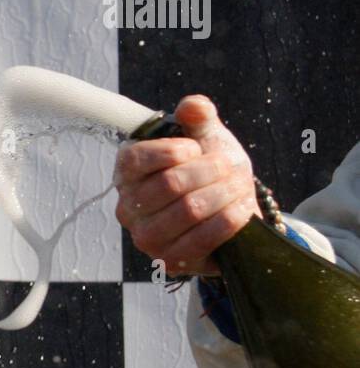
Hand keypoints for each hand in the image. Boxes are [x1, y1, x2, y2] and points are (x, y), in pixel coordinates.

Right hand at [114, 95, 259, 276]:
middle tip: (230, 166)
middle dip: (210, 171)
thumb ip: (199, 118)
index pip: (138, 159)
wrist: (229, 212)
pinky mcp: (168, 260)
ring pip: (189, 210)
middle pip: (170, 184)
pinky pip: (202, 239)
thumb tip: (193, 107)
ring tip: (238, 186)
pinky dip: (228, 220)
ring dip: (223, 194)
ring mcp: (145, 237)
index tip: (198, 149)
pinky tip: (240, 209)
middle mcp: (127, 207)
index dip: (176, 151)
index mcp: (126, 174)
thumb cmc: (210, 173)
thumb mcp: (206, 139)